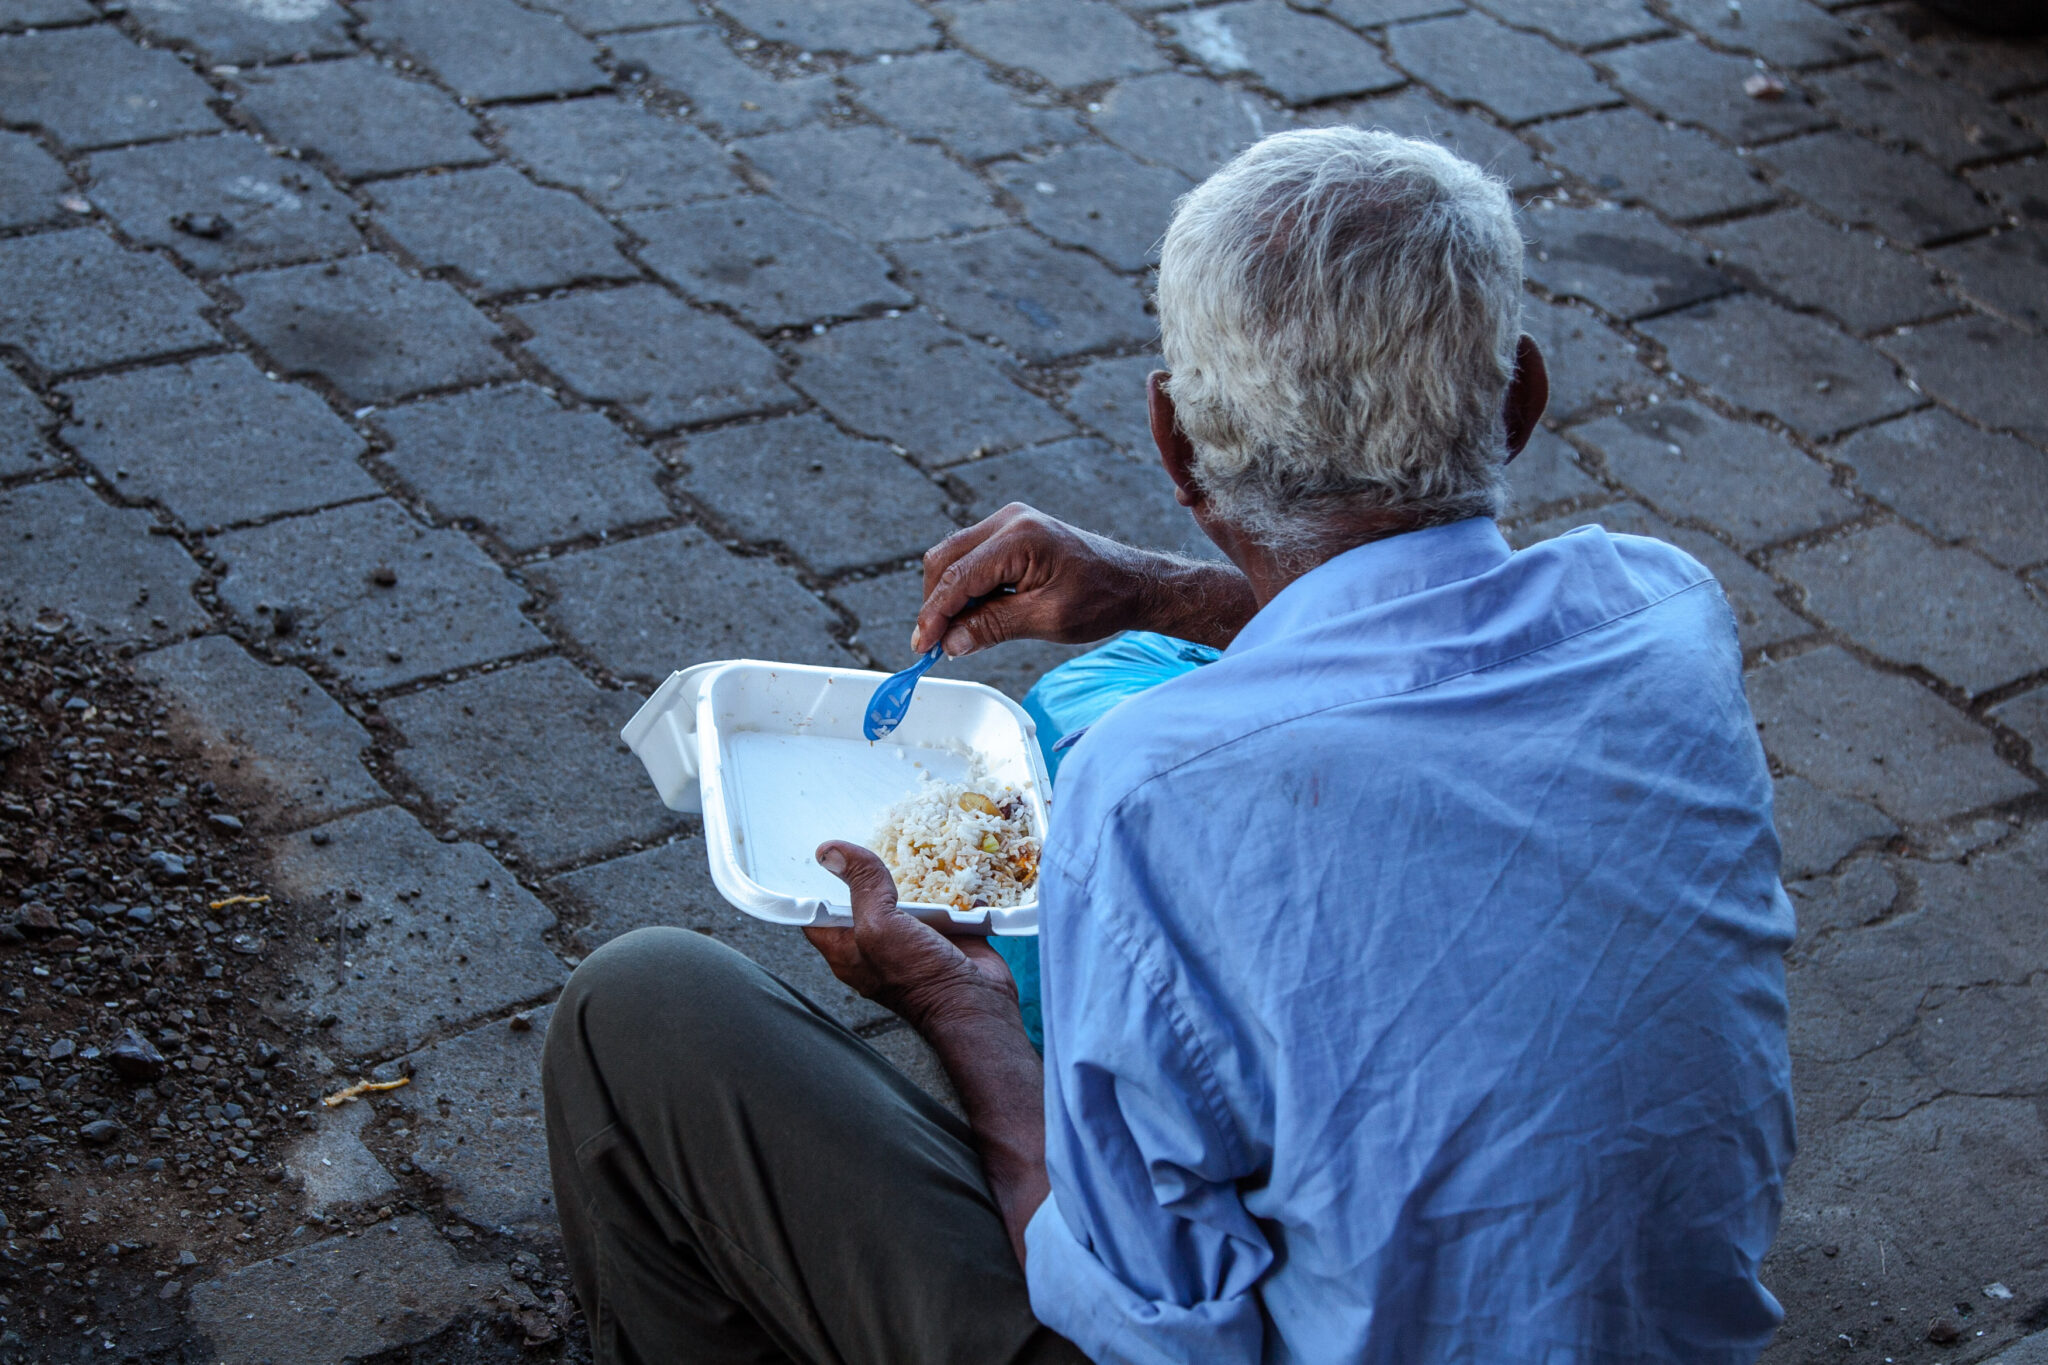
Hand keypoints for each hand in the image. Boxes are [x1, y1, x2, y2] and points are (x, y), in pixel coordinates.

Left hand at [803, 841, 1018, 1034]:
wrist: (974, 1004)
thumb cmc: (917, 976)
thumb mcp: (878, 926)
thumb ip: (860, 886)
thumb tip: (830, 850)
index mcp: (847, 948)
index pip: (818, 913)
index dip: (813, 884)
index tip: (820, 851)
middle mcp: (876, 944)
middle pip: (864, 898)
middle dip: (870, 870)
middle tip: (873, 835)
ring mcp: (913, 939)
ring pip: (908, 897)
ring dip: (917, 873)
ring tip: (916, 840)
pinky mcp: (947, 934)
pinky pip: (947, 902)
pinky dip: (952, 885)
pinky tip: (953, 863)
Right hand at [913, 504, 1256, 655]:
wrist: (1134, 583)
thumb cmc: (1102, 600)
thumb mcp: (1047, 620)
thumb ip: (994, 627)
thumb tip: (950, 642)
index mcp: (1020, 537)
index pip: (958, 576)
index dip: (934, 614)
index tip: (921, 646)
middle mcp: (1009, 520)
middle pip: (945, 560)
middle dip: (936, 603)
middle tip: (935, 645)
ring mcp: (1009, 522)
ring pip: (953, 558)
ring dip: (949, 596)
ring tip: (959, 634)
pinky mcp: (1012, 533)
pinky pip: (972, 558)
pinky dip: (966, 588)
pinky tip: (976, 615)